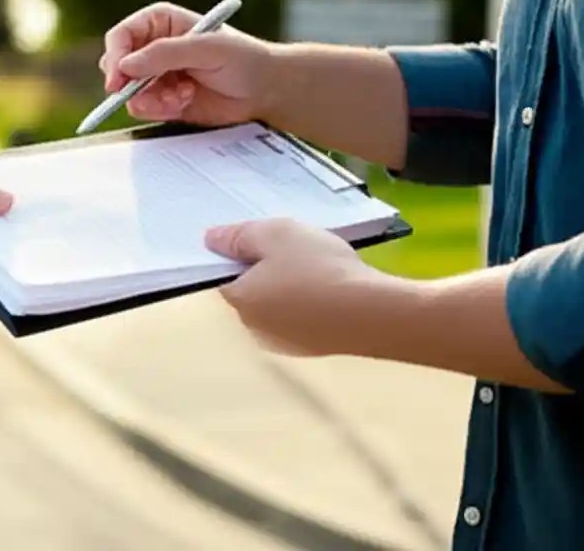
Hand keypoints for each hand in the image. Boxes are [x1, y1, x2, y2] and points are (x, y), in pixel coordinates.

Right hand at [99, 2, 279, 125]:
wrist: (264, 90)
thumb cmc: (243, 59)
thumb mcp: (206, 49)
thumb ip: (165, 54)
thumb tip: (126, 65)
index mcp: (161, 22)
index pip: (121, 36)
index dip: (115, 57)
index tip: (118, 79)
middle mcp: (154, 47)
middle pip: (117, 66)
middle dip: (130, 84)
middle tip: (146, 94)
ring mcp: (157, 75)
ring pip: (129, 92)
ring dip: (152, 99)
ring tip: (182, 96)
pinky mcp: (164, 99)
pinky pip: (145, 109)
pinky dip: (162, 109)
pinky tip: (185, 102)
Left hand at [204, 218, 391, 356]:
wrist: (373, 312)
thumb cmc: (318, 268)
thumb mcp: (275, 234)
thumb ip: (239, 235)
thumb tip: (210, 240)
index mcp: (239, 300)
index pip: (223, 274)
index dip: (239, 254)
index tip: (262, 240)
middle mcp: (254, 327)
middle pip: (251, 290)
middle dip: (266, 269)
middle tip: (294, 248)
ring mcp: (284, 342)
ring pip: (278, 305)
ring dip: (291, 286)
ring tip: (319, 266)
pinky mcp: (312, 348)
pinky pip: (303, 318)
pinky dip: (311, 303)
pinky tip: (334, 288)